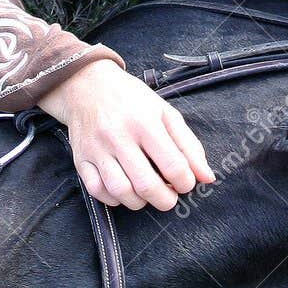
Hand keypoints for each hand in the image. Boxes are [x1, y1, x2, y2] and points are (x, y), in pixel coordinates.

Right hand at [37, 58, 215, 210]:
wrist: (87, 85)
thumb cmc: (131, 100)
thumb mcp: (166, 113)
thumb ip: (189, 146)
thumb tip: (207, 178)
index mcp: (145, 122)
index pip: (173, 165)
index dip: (185, 183)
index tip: (185, 183)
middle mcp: (118, 136)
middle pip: (146, 184)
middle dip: (165, 200)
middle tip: (169, 197)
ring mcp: (97, 149)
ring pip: (120, 191)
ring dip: (140, 202)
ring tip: (147, 194)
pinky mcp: (80, 158)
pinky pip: (96, 191)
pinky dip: (113, 199)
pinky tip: (124, 191)